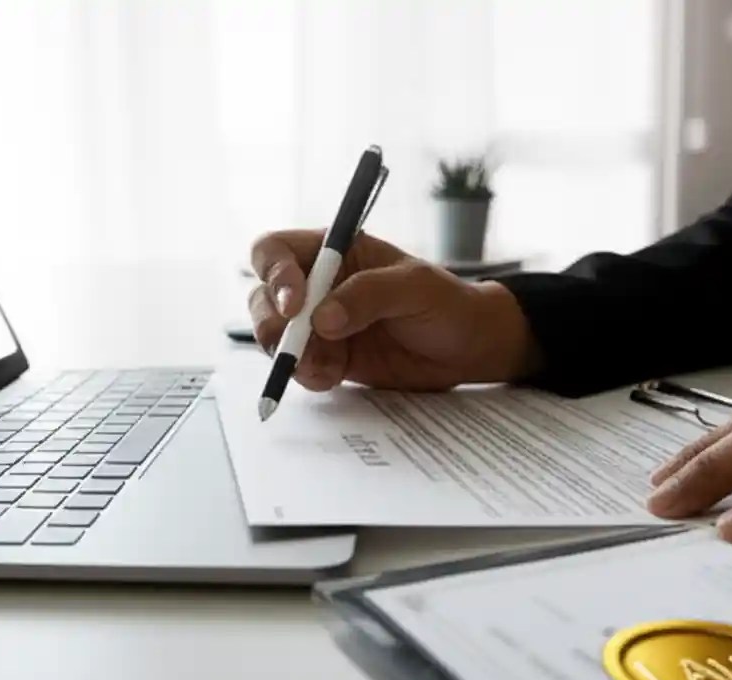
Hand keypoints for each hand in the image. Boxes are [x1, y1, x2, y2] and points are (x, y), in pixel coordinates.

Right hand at [247, 229, 537, 390]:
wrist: (468, 350)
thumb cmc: (447, 304)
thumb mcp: (415, 289)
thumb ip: (369, 296)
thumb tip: (322, 319)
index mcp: (334, 251)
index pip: (276, 251)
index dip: (273, 274)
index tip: (294, 304)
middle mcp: (317, 285)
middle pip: (263, 297)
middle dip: (271, 323)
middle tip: (294, 346)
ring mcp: (320, 324)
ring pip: (274, 336)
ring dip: (290, 355)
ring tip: (326, 367)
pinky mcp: (328, 357)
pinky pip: (298, 367)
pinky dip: (307, 374)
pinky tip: (334, 376)